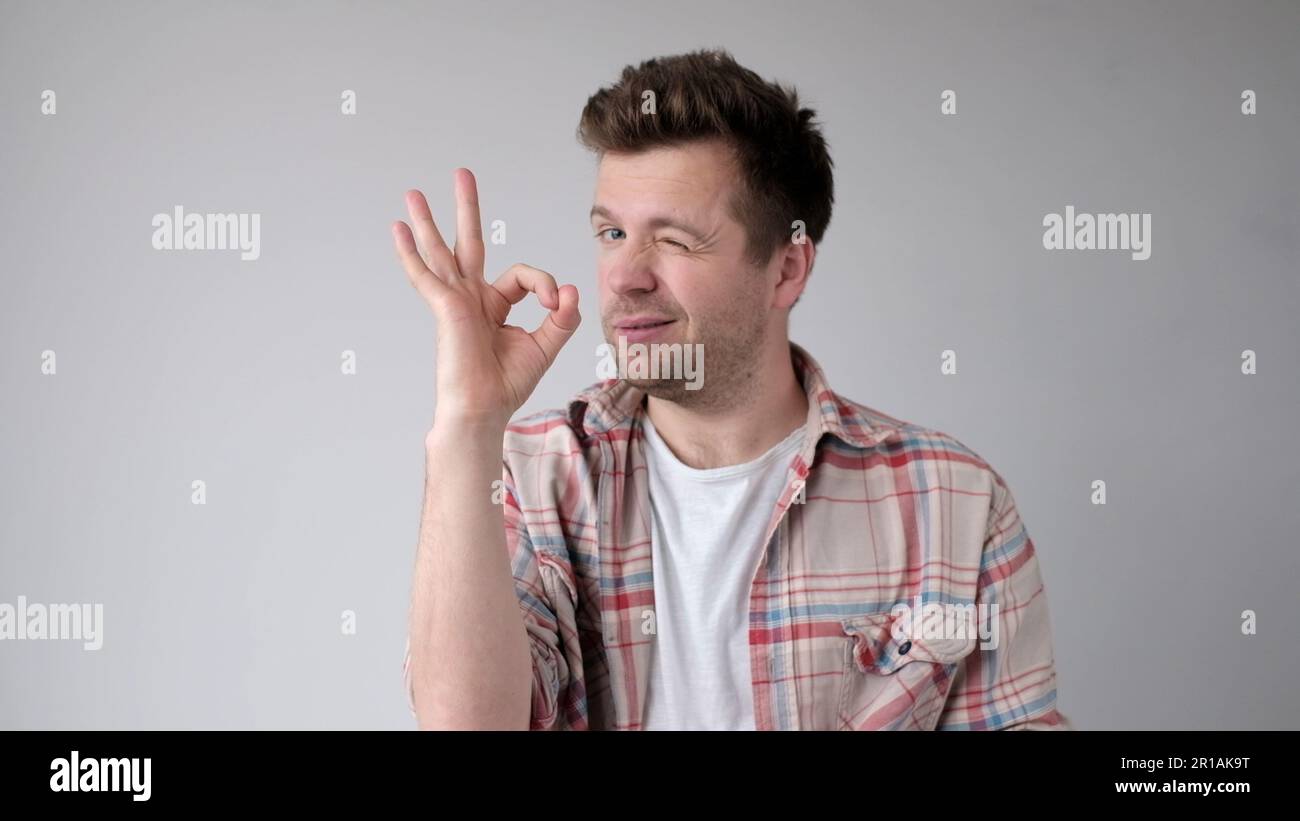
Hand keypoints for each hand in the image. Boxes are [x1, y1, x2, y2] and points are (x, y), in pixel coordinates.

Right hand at [393, 169, 580, 428]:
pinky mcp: (445, 308)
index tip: (554, 303)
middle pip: (467, 243)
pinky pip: (425, 275)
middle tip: (463, 173)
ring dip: (427, 221)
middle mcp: (471, 298)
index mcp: (493, 305)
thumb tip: (568, 288)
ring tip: (413, 193)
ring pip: (440, 251)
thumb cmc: (506, 384)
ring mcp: (455, 301)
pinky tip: (398, 229)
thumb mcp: (545, 345)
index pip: (521, 275)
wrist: (483, 409)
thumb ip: (561, 317)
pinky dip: (410, 252)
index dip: (542, 284)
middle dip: (466, 208)